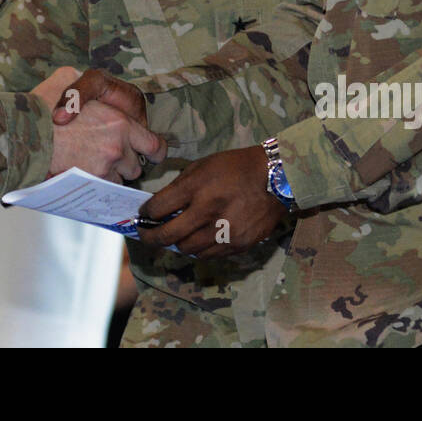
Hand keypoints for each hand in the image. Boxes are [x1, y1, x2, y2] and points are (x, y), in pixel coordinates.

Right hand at [32, 66, 164, 182]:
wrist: (20, 132)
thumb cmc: (40, 106)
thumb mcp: (66, 78)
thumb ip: (84, 84)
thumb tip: (85, 86)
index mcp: (120, 122)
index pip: (154, 146)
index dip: (152, 151)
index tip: (147, 153)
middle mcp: (117, 147)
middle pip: (134, 167)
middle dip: (123, 163)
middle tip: (104, 154)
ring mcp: (103, 168)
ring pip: (117, 181)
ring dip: (108, 176)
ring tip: (88, 164)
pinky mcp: (86, 184)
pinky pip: (100, 191)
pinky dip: (93, 186)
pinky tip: (80, 175)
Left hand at [134, 145, 286, 256]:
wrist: (277, 179)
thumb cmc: (236, 167)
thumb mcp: (204, 165)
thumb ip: (181, 185)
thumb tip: (161, 203)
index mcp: (197, 188)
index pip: (159, 208)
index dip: (146, 214)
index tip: (144, 215)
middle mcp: (208, 212)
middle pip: (169, 235)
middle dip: (151, 237)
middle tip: (145, 236)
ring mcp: (223, 232)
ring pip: (188, 249)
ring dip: (179, 242)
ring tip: (177, 235)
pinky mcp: (238, 245)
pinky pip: (209, 255)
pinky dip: (199, 249)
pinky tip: (199, 239)